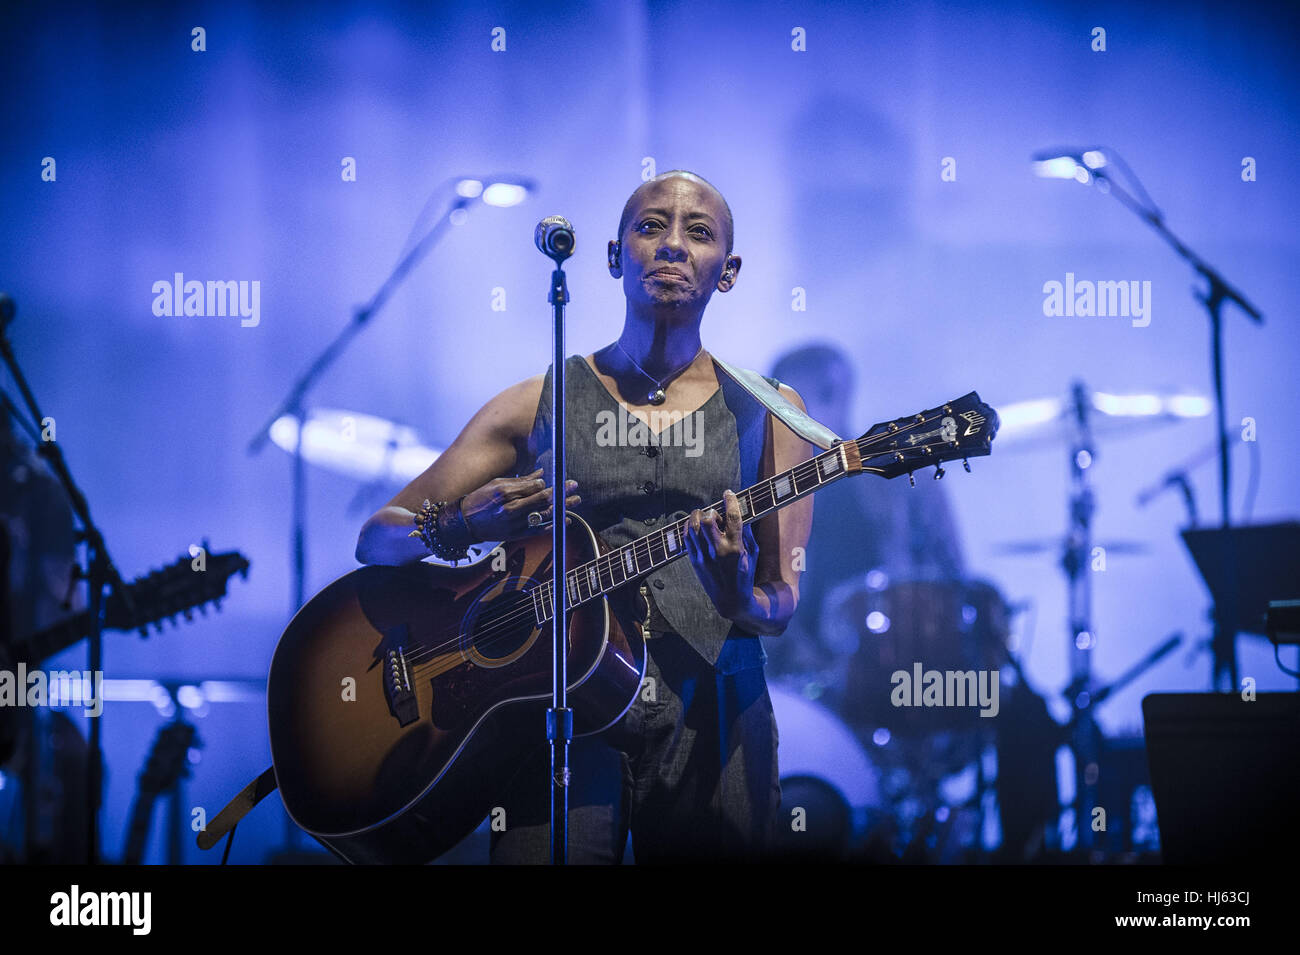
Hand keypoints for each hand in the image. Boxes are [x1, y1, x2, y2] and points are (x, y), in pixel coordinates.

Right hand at [459, 468, 579, 540]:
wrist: (465, 523)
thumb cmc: (481, 499)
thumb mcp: (498, 483)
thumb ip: (522, 480)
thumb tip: (542, 474)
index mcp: (506, 493)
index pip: (535, 486)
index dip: (550, 482)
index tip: (561, 477)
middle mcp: (511, 509)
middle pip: (543, 499)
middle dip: (561, 492)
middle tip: (575, 486)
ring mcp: (515, 524)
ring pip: (544, 515)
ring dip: (562, 508)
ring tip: (576, 501)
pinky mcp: (516, 534)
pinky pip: (539, 530)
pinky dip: (554, 525)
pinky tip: (565, 520)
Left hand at [684, 489, 756, 619]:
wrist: (731, 600)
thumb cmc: (745, 574)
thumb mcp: (753, 553)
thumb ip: (746, 532)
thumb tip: (739, 513)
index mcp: (736, 548)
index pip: (732, 517)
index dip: (730, 501)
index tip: (729, 493)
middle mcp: (718, 551)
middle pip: (707, 519)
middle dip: (711, 511)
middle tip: (715, 515)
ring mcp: (704, 556)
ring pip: (693, 527)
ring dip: (697, 517)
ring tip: (704, 518)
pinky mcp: (694, 561)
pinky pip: (687, 538)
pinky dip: (689, 527)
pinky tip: (695, 527)